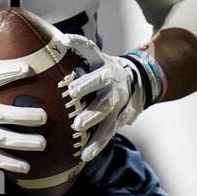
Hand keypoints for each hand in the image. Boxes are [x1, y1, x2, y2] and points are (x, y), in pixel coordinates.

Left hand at [62, 34, 162, 163]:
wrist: (135, 79)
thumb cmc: (101, 66)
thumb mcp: (95, 54)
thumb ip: (80, 47)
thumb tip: (61, 40)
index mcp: (107, 70)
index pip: (97, 76)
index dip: (86, 81)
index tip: (71, 89)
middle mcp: (115, 89)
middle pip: (105, 103)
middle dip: (91, 113)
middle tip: (76, 123)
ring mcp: (119, 106)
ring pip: (109, 122)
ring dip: (96, 136)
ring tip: (82, 146)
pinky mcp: (119, 120)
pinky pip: (109, 134)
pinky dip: (97, 145)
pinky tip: (85, 156)